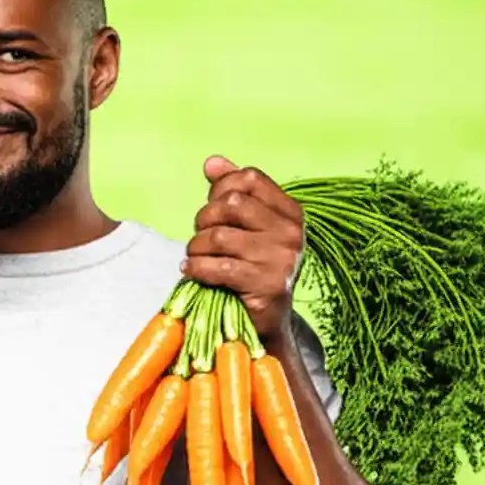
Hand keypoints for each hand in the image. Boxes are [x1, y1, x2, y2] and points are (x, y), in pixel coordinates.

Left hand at [181, 156, 304, 339]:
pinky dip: (196, 268)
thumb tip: (212, 162)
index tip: (212, 207)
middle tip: (201, 238)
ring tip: (196, 257)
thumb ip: (232, 191)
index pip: (249, 178)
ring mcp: (281, 259)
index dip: (221, 188)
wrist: (266, 321)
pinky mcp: (266, 285)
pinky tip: (192, 271)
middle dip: (204, 219)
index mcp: (291, 213)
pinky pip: (217, 266)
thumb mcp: (247, 227)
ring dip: (196, 247)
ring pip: (218, 235)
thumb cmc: (252, 267)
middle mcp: (292, 233)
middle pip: (231, 204)